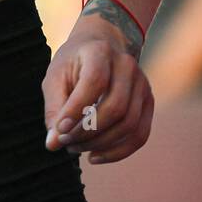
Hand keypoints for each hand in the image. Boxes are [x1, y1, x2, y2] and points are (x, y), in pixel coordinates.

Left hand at [42, 14, 153, 164]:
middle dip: (88, 132)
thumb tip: (53, 144)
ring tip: (76, 147)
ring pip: (129, 125)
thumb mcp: (56, 77)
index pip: (94, 82)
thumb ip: (54, 109)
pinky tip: (95, 156)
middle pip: (115, 108)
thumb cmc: (74, 63)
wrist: (101, 45)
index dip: (77, 110)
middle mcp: (127, 66)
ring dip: (101, 144)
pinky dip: (118, 152)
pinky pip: (140, 135)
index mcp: (100, 51)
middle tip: (65, 142)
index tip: (59, 130)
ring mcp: (142, 84)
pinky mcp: (148, 102)